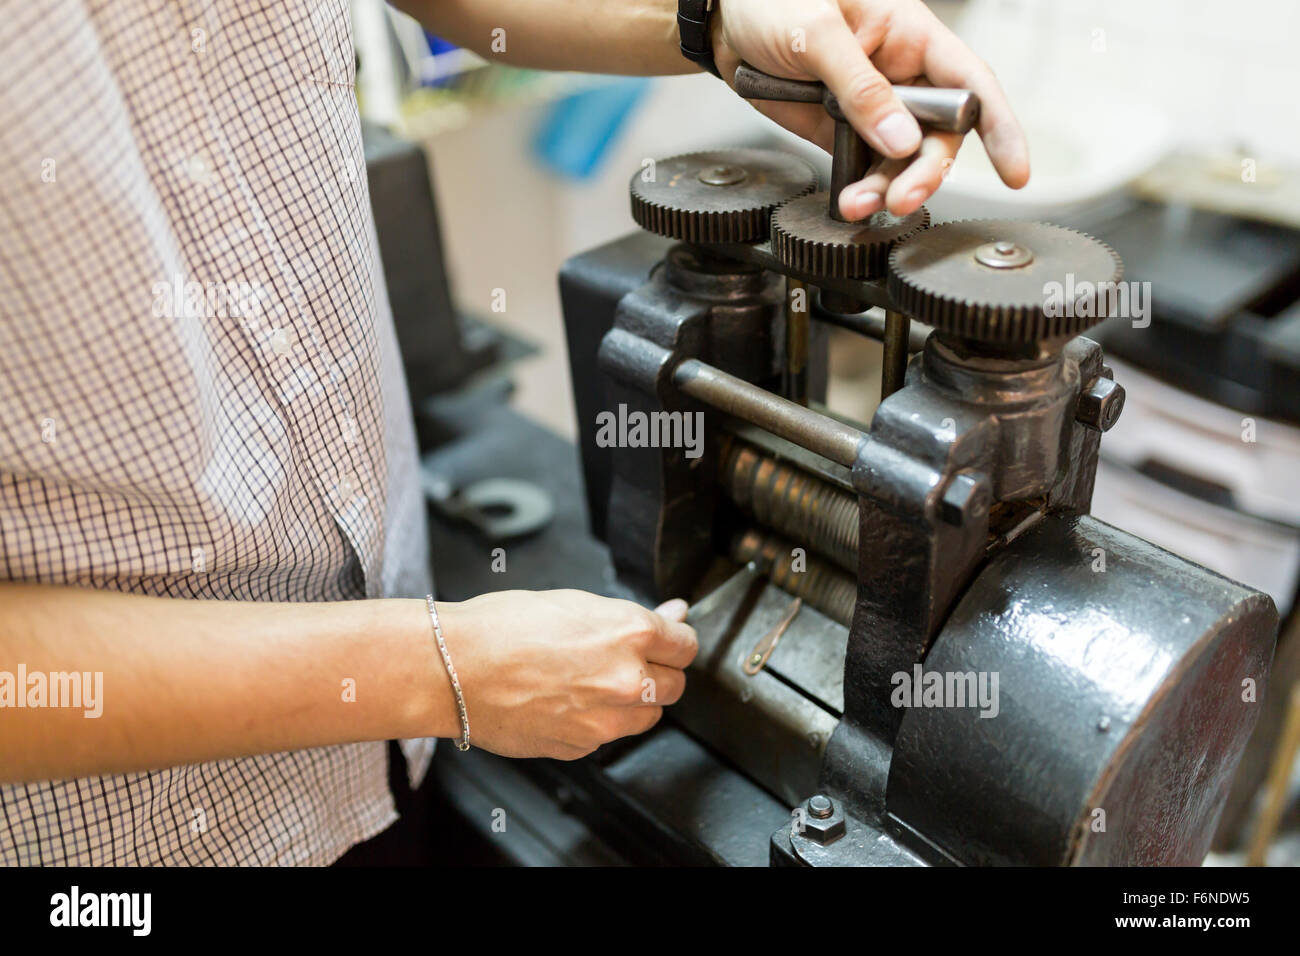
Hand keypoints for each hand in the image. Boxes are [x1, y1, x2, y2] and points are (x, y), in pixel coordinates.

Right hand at [434, 590, 697, 758]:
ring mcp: (605, 720)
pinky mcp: (581, 747)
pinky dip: (597, 723)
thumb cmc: (501, 628)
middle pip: (675, 685)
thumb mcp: (573, 603)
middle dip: (657, 672)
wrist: (454, 669)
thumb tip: (671, 614)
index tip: (667, 640)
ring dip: (633, 702)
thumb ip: (628, 617)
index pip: (686, 645)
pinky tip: (566, 701)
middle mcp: (627, 679)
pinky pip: (607, 736)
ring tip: (592, 682)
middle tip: (626, 660)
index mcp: (631, 633)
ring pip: (647, 717)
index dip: (675, 640)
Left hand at [711, 0, 1028, 218]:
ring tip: (861, 204)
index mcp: (910, 34)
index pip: (970, 81)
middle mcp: (900, 75)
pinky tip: (850, 201)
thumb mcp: (816, 33)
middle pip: (938, 135)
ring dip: (888, 188)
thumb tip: (900, 141)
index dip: (998, 126)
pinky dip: (862, 189)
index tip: (1015, 172)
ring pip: (901, 161)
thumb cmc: (772, 0)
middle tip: (903, 197)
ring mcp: (872, 108)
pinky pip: (865, 169)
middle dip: (925, 171)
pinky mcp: (843, 133)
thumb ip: (859, 86)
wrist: (724, 22)